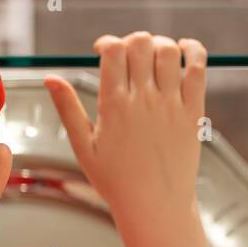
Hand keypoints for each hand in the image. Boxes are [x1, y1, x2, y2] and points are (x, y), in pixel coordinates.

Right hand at [45, 32, 206, 234]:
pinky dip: (192, 49)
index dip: (107, 43)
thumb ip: (67, 108)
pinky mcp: (193, 111)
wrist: (154, 205)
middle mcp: (143, 100)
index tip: (104, 50)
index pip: (113, 51)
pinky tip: (183, 49)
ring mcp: (170, 104)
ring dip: (158, 44)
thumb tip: (50, 78)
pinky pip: (197, 67)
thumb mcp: (83, 146)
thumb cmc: (116, 181)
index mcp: (113, 106)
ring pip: (168, 51)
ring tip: (151, 56)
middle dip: (131, 41)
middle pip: (140, 44)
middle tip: (128, 55)